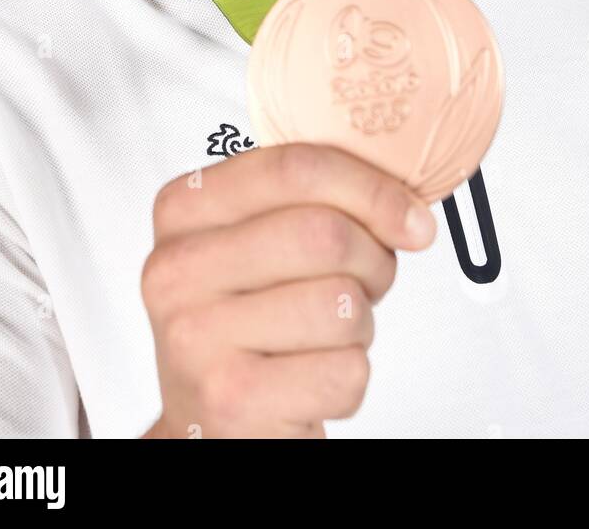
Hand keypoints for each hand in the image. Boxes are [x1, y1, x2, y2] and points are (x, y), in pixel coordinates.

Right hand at [139, 142, 436, 438]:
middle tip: (366, 282)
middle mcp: (177, 269)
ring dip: (359, 325)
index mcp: (184, 209)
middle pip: (323, 234)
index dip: (370, 188)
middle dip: (373, 260)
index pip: (294, 167)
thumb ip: (313, 200)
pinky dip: (351, 379)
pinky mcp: (231, 401)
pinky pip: (345, 371)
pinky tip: (312, 379)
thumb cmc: (246, 320)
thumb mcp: (256, 240)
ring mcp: (197, 337)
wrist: (207, 421)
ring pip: (340, 304)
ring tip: (325, 335)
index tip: (411, 217)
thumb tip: (408, 211)